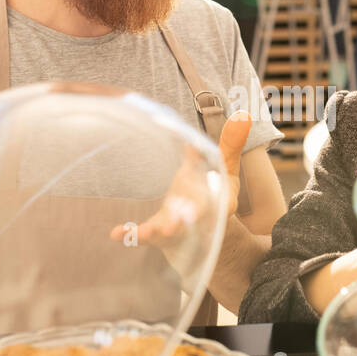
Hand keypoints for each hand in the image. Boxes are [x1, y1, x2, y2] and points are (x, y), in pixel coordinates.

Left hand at [110, 111, 250, 248]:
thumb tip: (241, 118)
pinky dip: (130, 235)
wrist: (201, 227)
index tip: (193, 211)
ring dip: (154, 233)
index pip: (210, 205)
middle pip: (187, 224)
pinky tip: (116, 233)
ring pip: (165, 234)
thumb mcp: (223, 170)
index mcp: (213, 205)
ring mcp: (174, 229)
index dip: (202, 208)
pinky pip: (142, 237)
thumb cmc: (211, 194)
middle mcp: (194, 221)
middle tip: (170, 227)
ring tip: (143, 231)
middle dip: (179, 224)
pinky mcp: (156, 234)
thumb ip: (229, 146)